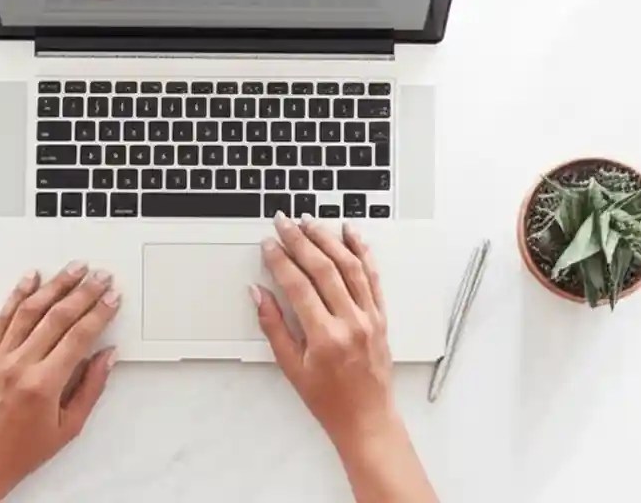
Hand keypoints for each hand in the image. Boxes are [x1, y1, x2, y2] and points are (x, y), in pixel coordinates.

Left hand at [0, 264, 121, 502]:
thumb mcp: (68, 427)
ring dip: (54, 286)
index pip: (79, 337)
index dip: (99, 313)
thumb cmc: (21, 450)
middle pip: (57, 317)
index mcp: (43, 385)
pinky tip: (30, 280)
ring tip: (72, 270)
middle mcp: (19, 366)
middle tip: (100, 277)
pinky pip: (2, 319)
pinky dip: (16, 296)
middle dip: (83, 293)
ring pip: (29, 310)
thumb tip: (106, 357)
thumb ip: (90, 388)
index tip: (111, 299)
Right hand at [254, 213, 437, 502]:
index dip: (280, 260)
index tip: (268, 244)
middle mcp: (351, 323)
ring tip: (311, 222)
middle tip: (284, 222)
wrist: (367, 418)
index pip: (299, 285)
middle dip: (300, 240)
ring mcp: (370, 317)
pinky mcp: (382, 316)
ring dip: (329, 239)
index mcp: (326, 337)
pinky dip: (363, 251)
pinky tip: (351, 234)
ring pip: (350, 266)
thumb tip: (258, 294)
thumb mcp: (291, 368)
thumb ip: (273, 326)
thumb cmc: (329, 400)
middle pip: (324, 268)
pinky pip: (373, 276)